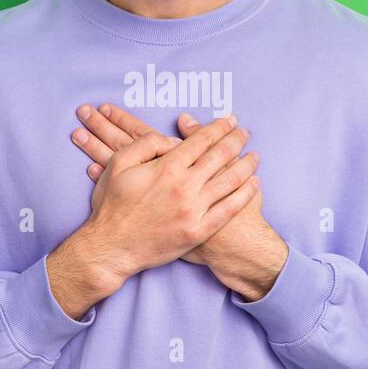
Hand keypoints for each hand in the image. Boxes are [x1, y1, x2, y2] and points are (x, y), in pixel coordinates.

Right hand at [75, 111, 260, 282]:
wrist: (112, 247)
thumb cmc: (113, 205)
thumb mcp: (118, 164)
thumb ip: (145, 144)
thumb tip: (173, 138)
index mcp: (167, 166)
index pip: (201, 140)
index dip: (218, 127)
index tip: (229, 120)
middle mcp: (185, 186)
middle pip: (220, 156)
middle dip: (236, 140)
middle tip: (245, 133)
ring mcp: (194, 210)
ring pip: (230, 180)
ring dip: (247, 165)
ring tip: (255, 155)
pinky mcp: (199, 231)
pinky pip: (229, 209)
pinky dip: (245, 195)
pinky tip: (254, 184)